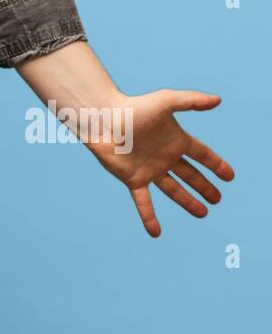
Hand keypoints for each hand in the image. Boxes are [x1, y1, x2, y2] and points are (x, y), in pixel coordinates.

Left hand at [86, 90, 231, 237]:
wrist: (103, 119)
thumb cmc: (133, 107)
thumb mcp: (166, 101)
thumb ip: (192, 100)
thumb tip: (218, 100)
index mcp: (175, 139)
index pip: (202, 155)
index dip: (216, 165)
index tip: (230, 176)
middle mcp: (164, 156)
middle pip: (190, 174)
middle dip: (204, 186)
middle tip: (217, 199)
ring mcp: (150, 169)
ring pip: (173, 190)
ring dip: (188, 202)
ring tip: (203, 214)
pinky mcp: (133, 179)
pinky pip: (144, 202)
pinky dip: (149, 217)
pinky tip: (156, 233)